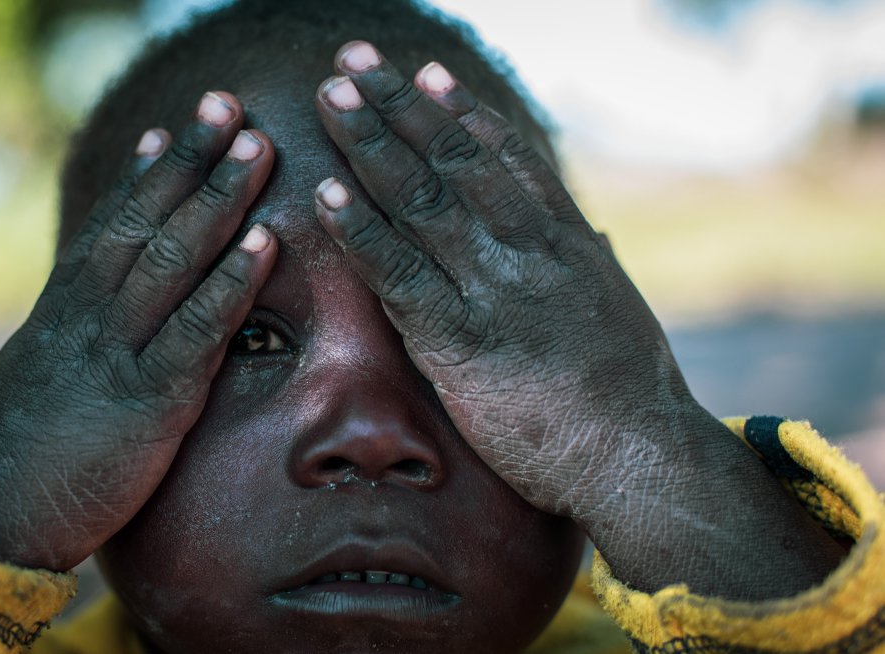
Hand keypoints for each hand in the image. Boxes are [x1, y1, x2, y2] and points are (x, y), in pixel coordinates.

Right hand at [0, 92, 277, 569]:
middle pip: (148, 220)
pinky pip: (196, 332)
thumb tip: (113, 286)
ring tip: (255, 149)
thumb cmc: (28, 439)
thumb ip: (87, 322)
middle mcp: (93, 312)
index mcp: (71, 303)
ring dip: (218, 200)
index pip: (116, 219)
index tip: (182, 124)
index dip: (153, 169)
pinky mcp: (149, 400)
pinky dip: (230, 285)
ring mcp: (120, 351)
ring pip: (173, 259)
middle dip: (193, 161)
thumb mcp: (52, 363)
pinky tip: (263, 245)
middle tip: (231, 108)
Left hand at [313, 42, 844, 598]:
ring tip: (332, 97)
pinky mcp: (461, 342)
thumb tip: (597, 237)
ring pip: (421, 202)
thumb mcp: (620, 311)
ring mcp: (493, 291)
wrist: (640, 457)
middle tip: (356, 60)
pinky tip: (327, 194)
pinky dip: (361, 231)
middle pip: (453, 162)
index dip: (461, 113)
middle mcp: (528, 251)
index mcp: (566, 242)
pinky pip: (399, 275)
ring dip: (370, 144)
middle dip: (400, 106)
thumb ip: (595, 265)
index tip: (428, 74)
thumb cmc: (633, 395)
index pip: (506, 160)